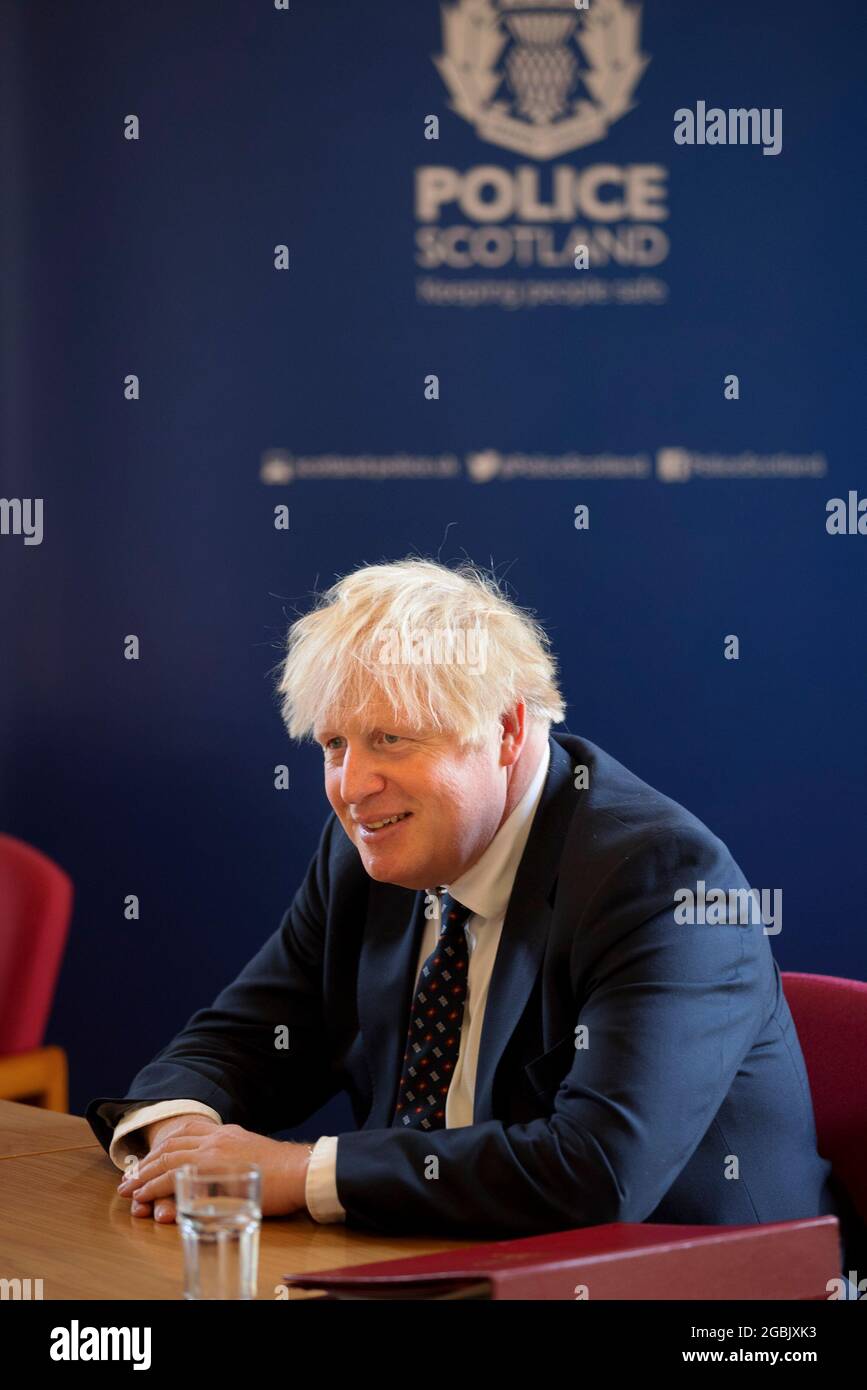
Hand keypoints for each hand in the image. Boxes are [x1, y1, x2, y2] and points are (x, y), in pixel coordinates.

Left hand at [116, 1122, 310, 1223]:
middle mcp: (214, 1139)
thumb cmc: (279, 1169)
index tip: (144, 1164)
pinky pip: (175, 1177)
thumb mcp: (249, 1151)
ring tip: (128, 1190)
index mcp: (222, 1133)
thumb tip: (216, 1169)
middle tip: (127, 1180)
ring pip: (167, 1161)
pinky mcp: (214, 1172)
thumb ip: (229, 1155)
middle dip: (144, 1164)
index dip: (159, 1151)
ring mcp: (213, 1154)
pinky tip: (144, 1195)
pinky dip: (155, 1186)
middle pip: (169, 1148)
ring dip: (143, 1176)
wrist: (298, 1171)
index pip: (181, 1137)